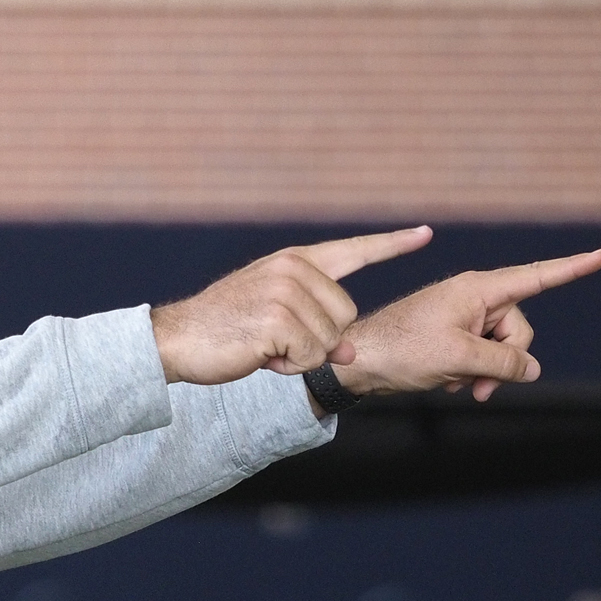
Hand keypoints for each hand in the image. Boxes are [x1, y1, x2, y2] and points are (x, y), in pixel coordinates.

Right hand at [151, 227, 433, 385]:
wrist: (175, 338)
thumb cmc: (223, 330)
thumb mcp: (274, 320)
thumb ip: (316, 326)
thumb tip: (349, 354)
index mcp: (295, 260)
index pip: (354, 250)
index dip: (393, 245)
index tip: (426, 233)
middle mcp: (293, 269)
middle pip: (346, 315)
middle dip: (319, 340)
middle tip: (276, 342)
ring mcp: (285, 292)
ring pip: (331, 340)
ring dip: (302, 357)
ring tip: (264, 347)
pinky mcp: (277, 319)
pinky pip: (312, 356)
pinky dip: (291, 368)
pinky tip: (261, 357)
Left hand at [333, 249, 600, 402]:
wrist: (357, 363)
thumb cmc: (402, 351)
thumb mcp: (460, 359)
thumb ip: (504, 361)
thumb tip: (531, 369)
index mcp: (478, 289)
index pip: (535, 277)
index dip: (571, 269)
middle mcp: (472, 296)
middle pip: (517, 328)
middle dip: (506, 360)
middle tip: (482, 388)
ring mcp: (460, 316)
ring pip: (498, 347)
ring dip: (485, 372)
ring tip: (456, 385)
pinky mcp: (448, 334)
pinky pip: (477, 355)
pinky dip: (468, 372)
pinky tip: (446, 383)